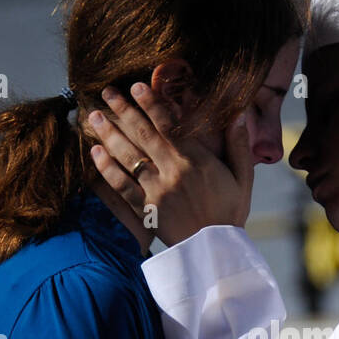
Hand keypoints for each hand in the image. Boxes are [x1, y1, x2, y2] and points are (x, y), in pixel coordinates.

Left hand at [88, 83, 254, 246]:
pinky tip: (95, 152)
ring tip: (95, 116)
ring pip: (128, 155)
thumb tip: (237, 114)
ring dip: (109, 133)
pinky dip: (106, 168)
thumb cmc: (230, 214)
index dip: (151, 103)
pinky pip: (121, 185)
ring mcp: (156, 191)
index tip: (136, 86)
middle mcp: (173, 171)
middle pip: (143, 134)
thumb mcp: (243, 179)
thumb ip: (239, 146)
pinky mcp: (144, 209)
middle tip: (107, 92)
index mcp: (196, 161)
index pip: (169, 124)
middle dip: (123, 110)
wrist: (215, 251)